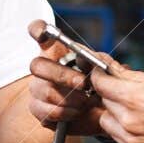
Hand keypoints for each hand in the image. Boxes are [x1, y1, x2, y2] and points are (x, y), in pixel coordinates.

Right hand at [26, 19, 105, 136]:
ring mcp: (37, 88)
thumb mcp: (104, 70)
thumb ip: (103, 63)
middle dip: (62, 75)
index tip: (44, 32)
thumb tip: (106, 64)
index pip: (39, 32)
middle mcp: (43, 67)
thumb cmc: (97, 86)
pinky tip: (78, 111)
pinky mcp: (38, 110)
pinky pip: (47, 111)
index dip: (37, 30)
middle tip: (83, 84)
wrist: (94, 112)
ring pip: (45, 91)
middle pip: (37, 65)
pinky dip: (67, 112)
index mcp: (56, 50)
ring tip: (88, 102)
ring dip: (70, 98)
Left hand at [92, 63, 143, 142]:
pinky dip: (121, 128)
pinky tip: (138, 122)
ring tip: (131, 107)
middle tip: (124, 87)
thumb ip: (136, 77)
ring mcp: (133, 139)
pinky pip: (117, 137)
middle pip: (103, 100)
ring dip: (113, 112)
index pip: (100, 83)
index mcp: (136, 98)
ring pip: (107, 120)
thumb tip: (119, 72)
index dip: (99, 74)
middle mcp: (130, 120)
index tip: (101, 71)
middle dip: (111, 91)